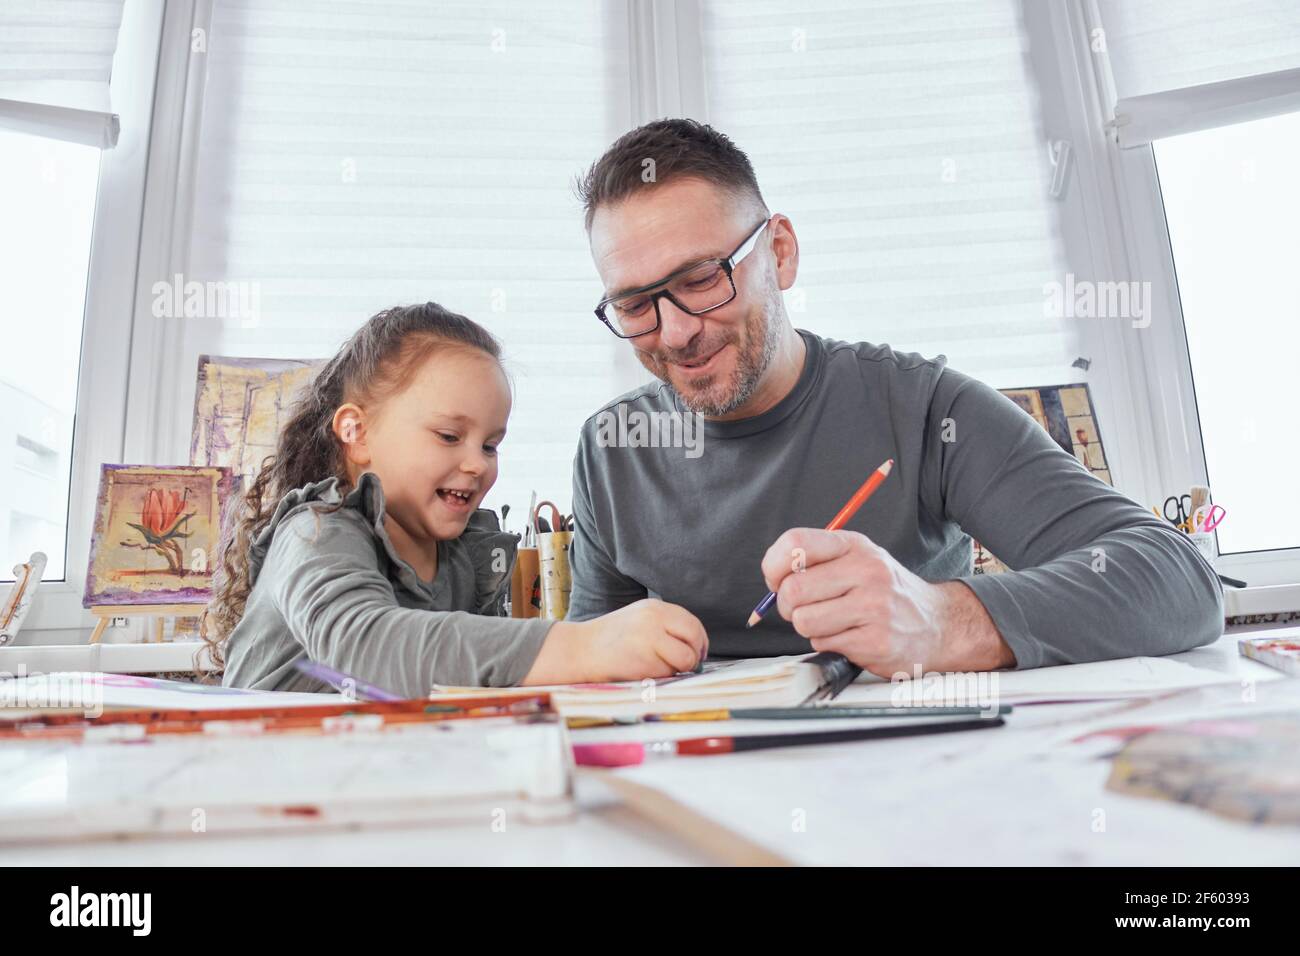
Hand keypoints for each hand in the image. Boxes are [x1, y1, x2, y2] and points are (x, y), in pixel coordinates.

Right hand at [523, 599, 707, 683]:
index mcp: (655, 607)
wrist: (579, 651)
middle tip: (686, 665)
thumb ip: (665, 626)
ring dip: (677, 668)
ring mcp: (650, 637)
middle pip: (694, 637)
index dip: (699, 641)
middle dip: (694, 655)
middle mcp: (655, 618)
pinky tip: (643, 672)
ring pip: (685, 658)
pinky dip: (662, 677)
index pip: (692, 623)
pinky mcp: (645, 659)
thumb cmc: (611, 641)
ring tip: (656, 667)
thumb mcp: (640, 621)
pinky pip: (669, 673)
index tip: (696, 653)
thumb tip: (696, 646)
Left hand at [759, 528, 1012, 677]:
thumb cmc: (886, 592)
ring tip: (832, 622)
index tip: (776, 580)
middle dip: (787, 605)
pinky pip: (823, 644)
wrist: (938, 623)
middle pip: (792, 589)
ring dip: (809, 627)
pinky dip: (828, 643)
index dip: (773, 566)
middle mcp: (866, 571)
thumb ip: (816, 562)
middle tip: (803, 608)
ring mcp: (873, 607)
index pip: (795, 543)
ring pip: (803, 621)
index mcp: (855, 546)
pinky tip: (850, 635)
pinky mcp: (875, 641)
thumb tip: (772, 579)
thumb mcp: (858, 560)